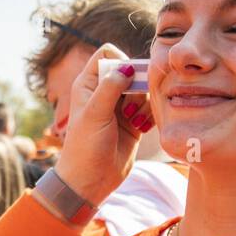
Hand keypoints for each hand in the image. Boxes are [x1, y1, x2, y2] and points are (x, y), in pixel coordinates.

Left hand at [53, 44, 143, 206]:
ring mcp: (120, 106)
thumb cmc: (85, 148)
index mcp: (88, 84)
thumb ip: (110, 88)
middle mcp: (104, 92)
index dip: (121, 60)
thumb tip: (127, 66)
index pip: (108, 54)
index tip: (126, 79)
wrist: (90, 181)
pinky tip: (143, 128)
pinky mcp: (133, 121)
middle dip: (138, 83)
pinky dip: (150, 114)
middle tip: (133, 105)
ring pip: (143, 88)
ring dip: (145, 101)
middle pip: (131, 69)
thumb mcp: (95, 114)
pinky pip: (149, 106)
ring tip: (135, 120)